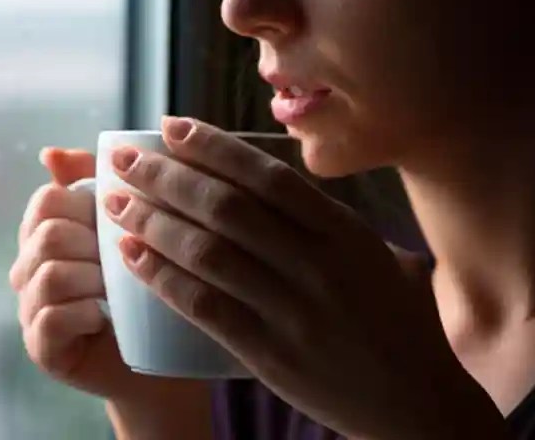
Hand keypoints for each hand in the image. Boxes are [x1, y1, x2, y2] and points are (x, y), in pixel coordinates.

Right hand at [9, 147, 202, 407]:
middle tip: (124, 261)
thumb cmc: (148, 284)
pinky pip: (52, 317)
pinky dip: (85, 313)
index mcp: (45, 232)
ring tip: (117, 290)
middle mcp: (29, 268)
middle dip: (94, 245)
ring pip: (50, 274)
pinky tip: (104, 318)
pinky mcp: (42, 348)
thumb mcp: (131, 225)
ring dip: (94, 279)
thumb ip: (96, 181)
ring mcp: (31, 310)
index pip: (47, 199)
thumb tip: (49, 153)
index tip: (120, 226)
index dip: (88, 207)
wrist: (167, 355)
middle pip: (48, 233)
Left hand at [103, 117, 504, 438]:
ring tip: (116, 203)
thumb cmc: (400, 327)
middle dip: (166, 176)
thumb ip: (333, 222)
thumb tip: (279, 183)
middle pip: (226, 206)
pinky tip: (131, 257)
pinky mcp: (271, 355)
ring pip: (207, 252)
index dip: (212, 146)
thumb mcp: (383, 257)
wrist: (419, 406)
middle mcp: (319, 265)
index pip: (267, 175)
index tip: (169, 127)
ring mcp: (294, 311)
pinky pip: (204, 307)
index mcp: (345, 232)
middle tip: (123, 162)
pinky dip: (161, 277)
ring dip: (152, 221)